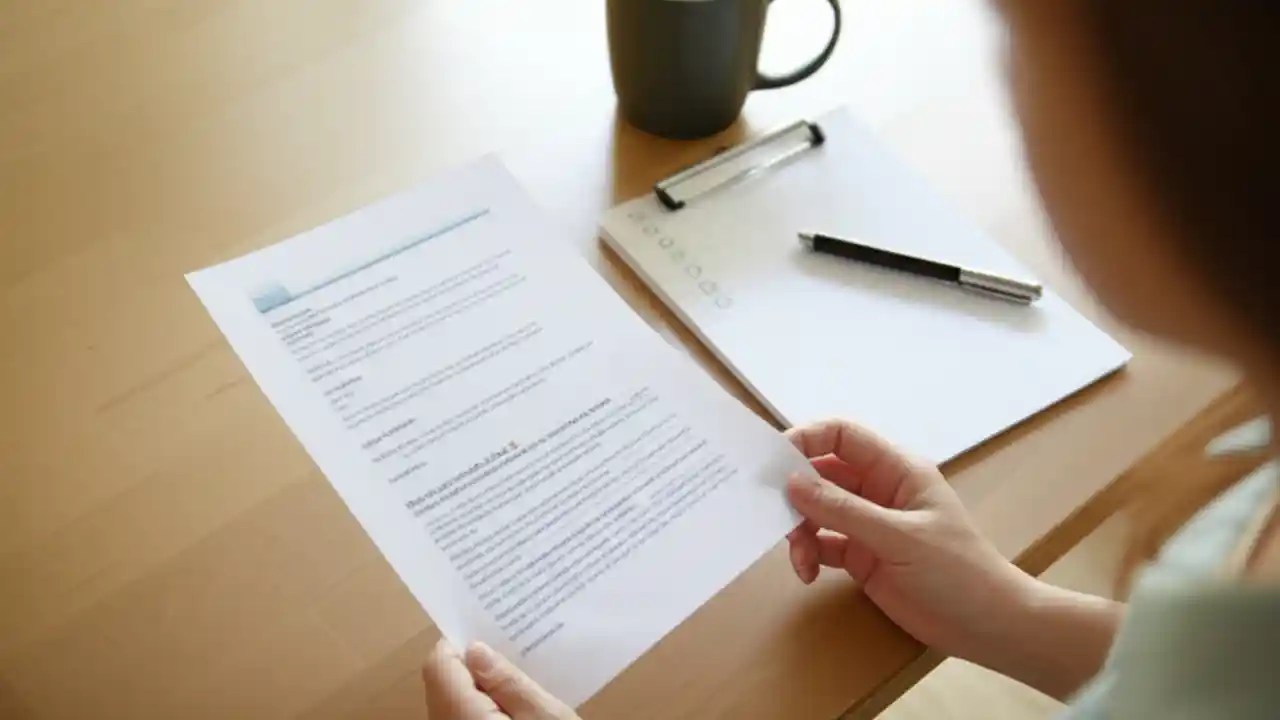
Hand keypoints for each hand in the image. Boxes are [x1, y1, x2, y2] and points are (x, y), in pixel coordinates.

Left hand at [422, 639, 579, 719]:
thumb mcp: (544, 717)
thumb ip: (507, 682)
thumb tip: (475, 651)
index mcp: (461, 718)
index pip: (438, 664)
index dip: (460, 645)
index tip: (491, 638)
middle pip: (440, 687)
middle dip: (471, 671)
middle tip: (514, 663)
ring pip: (449, 708)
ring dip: (476, 695)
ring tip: (518, 692)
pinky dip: (479, 716)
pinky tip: (511, 717)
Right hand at [784, 419, 1035, 659]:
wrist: (988, 627)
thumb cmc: (957, 572)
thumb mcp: (899, 537)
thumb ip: (844, 510)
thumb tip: (792, 481)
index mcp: (896, 470)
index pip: (842, 437)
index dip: (806, 440)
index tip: (773, 461)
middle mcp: (878, 490)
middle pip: (822, 474)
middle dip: (795, 493)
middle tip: (774, 515)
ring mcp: (868, 524)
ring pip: (817, 511)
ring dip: (800, 531)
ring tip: (800, 559)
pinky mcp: (862, 556)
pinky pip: (822, 544)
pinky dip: (809, 556)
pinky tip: (808, 574)